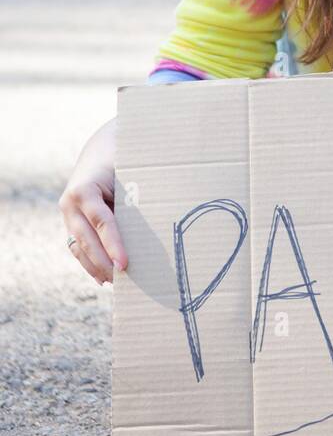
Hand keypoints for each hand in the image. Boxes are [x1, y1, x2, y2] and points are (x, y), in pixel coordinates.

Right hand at [58, 117, 127, 283]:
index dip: (113, 244)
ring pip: (78, 247)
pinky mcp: (70, 222)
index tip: (124, 263)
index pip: (101, 221)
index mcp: (85, 188)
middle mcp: (70, 203)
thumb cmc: (122, 161)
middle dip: (104, 261)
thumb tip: (163, 220)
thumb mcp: (128, 173)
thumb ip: (135, 196)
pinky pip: (77, 247)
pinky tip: (103, 278)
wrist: (100, 151)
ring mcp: (67, 214)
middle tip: (123, 278)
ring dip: (96, 267)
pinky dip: (89, 263)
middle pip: (87, 239)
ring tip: (115, 284)